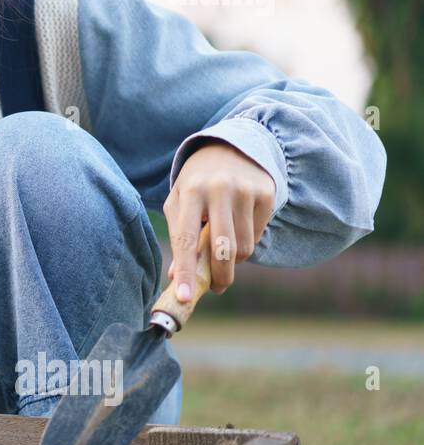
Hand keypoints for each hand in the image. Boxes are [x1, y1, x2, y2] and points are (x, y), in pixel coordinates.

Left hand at [163, 139, 276, 297]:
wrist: (230, 147)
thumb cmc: (196, 182)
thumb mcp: (179, 201)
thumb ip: (177, 237)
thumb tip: (178, 278)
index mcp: (190, 192)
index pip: (186, 238)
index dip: (185, 271)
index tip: (185, 297)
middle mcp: (219, 190)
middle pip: (222, 250)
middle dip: (219, 277)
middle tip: (215, 287)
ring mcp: (246, 191)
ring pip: (243, 248)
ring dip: (232, 260)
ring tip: (222, 249)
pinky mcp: (267, 195)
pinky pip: (257, 237)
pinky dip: (245, 243)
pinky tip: (236, 228)